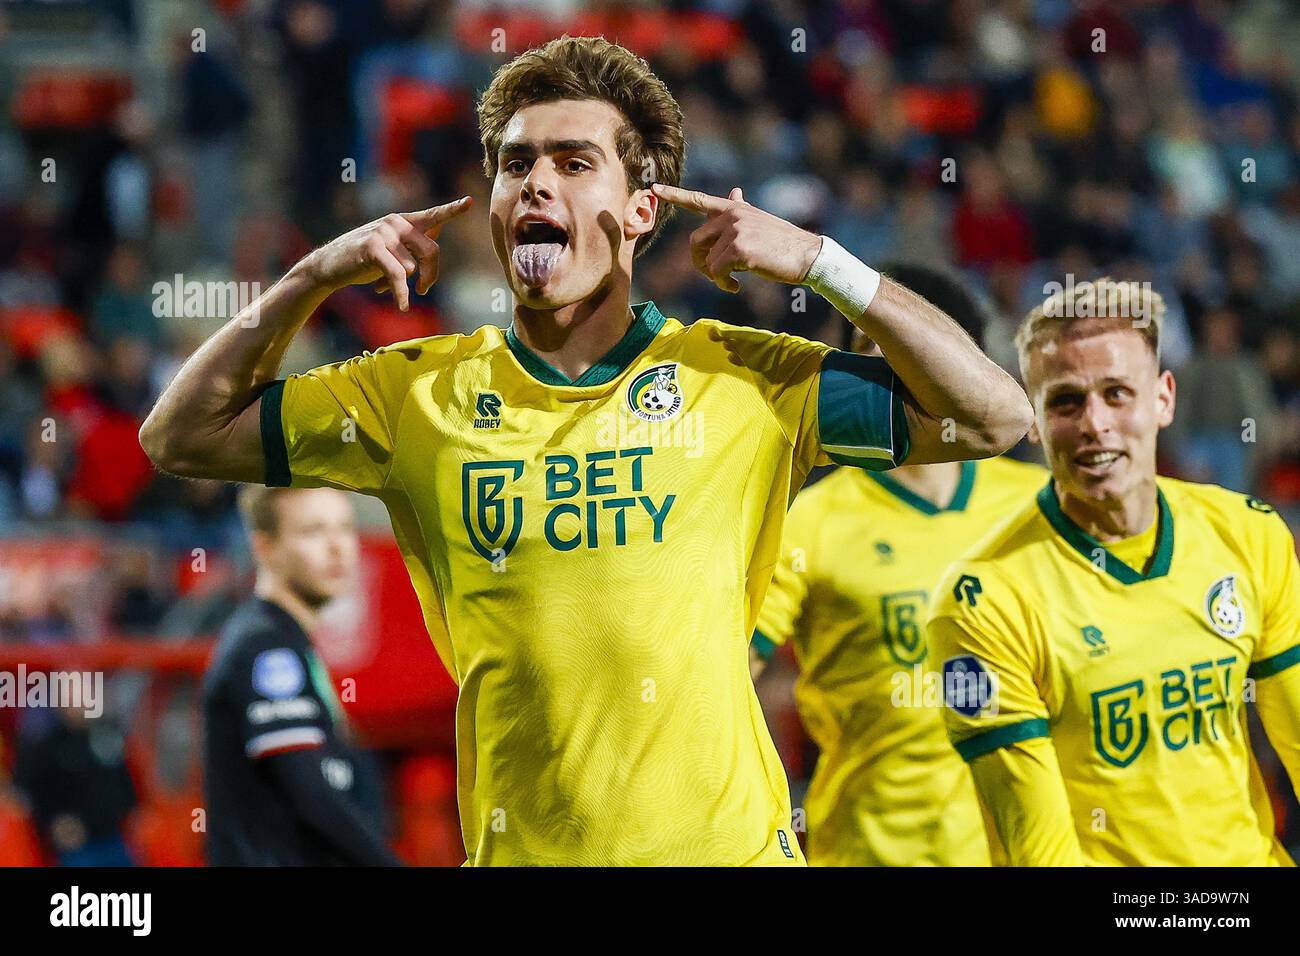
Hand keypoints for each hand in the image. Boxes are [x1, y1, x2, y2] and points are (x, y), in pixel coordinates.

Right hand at [298, 196, 473, 309]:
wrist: (329, 266)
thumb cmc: (364, 261)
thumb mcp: (392, 251)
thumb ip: (413, 244)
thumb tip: (436, 235)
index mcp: (404, 221)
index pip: (433, 216)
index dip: (452, 210)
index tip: (470, 202)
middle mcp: (396, 222)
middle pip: (432, 251)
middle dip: (431, 275)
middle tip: (424, 290)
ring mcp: (384, 232)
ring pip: (413, 268)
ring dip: (403, 285)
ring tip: (384, 285)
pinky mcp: (373, 247)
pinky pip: (398, 275)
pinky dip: (401, 293)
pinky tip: (403, 306)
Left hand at [651, 184, 821, 292]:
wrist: (806, 255)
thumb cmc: (782, 242)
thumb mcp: (758, 220)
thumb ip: (740, 209)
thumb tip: (733, 192)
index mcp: (734, 208)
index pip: (698, 200)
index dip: (674, 194)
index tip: (654, 188)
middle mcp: (731, 215)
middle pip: (695, 241)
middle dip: (700, 262)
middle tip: (716, 275)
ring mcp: (735, 231)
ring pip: (706, 261)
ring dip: (716, 277)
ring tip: (732, 281)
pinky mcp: (739, 249)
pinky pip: (716, 272)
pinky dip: (723, 284)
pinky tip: (737, 287)